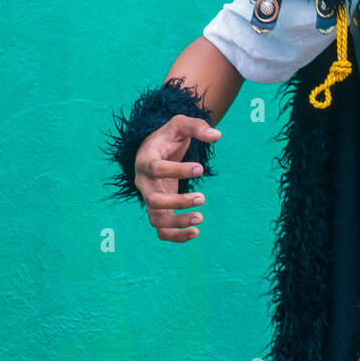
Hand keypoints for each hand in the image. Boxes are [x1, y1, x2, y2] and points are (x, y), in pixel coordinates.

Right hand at [134, 115, 220, 242]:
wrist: (155, 150)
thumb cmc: (168, 137)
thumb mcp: (180, 125)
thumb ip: (197, 127)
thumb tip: (217, 135)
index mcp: (146, 160)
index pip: (156, 169)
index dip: (178, 170)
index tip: (201, 169)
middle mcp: (143, 182)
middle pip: (153, 199)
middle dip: (178, 202)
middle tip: (202, 198)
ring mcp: (148, 198)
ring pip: (156, 218)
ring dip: (177, 222)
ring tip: (201, 219)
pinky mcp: (157, 209)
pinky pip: (161, 229)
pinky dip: (175, 235)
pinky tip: (195, 232)